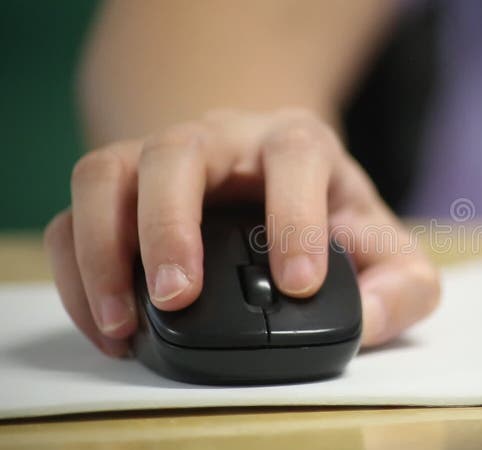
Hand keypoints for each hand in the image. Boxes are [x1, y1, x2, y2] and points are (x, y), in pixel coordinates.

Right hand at [44, 109, 439, 355]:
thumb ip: (398, 286)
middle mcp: (224, 140)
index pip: (296, 158)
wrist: (269, 181)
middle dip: (171, 226)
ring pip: (110, 173)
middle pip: (180, 153)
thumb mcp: (383, 251)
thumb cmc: (327, 218)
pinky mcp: (122, 188)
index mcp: (298, 146)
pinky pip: (78, 213)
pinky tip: (107, 322)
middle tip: (180, 297)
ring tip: (126, 321)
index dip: (295, 216)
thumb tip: (368, 317)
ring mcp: (163, 159)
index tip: (298, 283)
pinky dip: (80, 269)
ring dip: (107, 247)